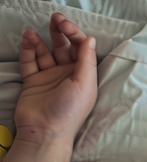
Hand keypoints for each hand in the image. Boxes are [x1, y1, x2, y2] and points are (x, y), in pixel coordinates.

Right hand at [14, 13, 97, 144]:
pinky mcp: (33, 81)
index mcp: (83, 75)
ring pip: (45, 52)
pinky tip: (27, 39)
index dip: (75, 34)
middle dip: (60, 32)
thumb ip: (87, 60)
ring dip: (39, 40)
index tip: (65, 25)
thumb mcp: (84, 84)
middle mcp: (67, 74)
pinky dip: (28, 50)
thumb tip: (91, 39)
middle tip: (54, 18)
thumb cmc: (70, 110)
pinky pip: (30, 62)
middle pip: (64, 47)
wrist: (45, 131)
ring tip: (31, 31)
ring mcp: (49, 77)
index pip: (81, 48)